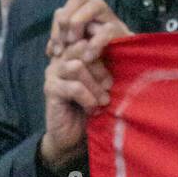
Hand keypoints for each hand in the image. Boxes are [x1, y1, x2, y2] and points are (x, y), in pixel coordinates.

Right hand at [40, 0, 129, 171]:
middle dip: (100, 69)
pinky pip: (74, 87)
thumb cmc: (90, 111)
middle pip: (83, 49)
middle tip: (109, 88)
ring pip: (78, 66)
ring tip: (102, 101)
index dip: (103, 52)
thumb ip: (107, 69)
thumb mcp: (102, 86)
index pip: (88, 38)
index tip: (112, 77)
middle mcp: (61, 59)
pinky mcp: (51, 89)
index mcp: (74, 54)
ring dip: (94, 85)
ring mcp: (53, 73)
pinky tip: (92, 109)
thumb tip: (127, 51)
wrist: (71, 138)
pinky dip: (88, 98)